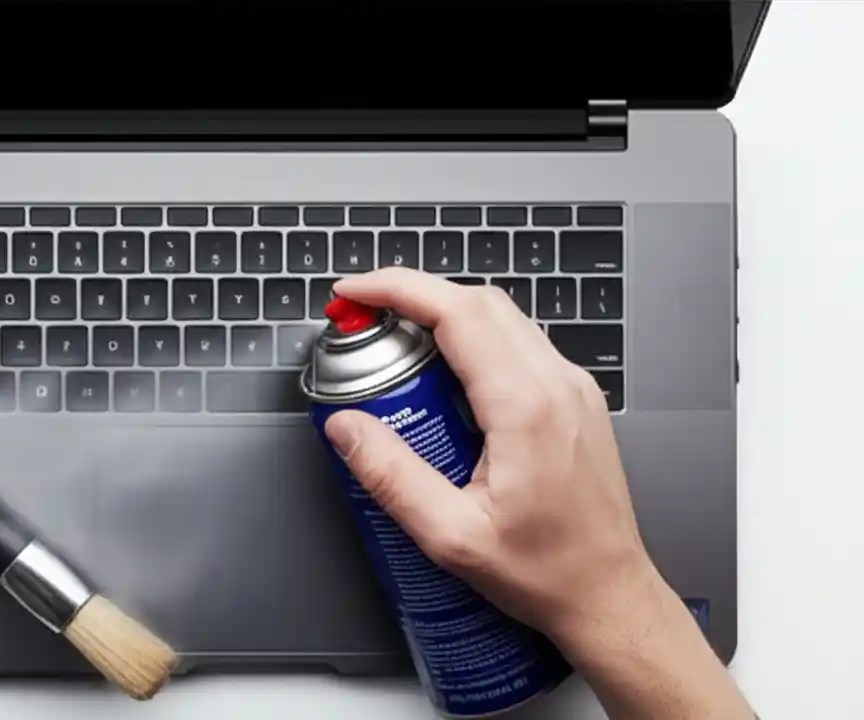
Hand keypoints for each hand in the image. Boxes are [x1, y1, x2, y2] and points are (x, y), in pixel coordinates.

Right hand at [324, 268, 751, 718]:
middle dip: (413, 295)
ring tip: (395, 346)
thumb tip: (345, 427)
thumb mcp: (451, 535)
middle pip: (478, 302)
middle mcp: (556, 385)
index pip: (457, 313)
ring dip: (444, 315)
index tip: (354, 293)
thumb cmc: (544, 572)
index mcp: (525, 408)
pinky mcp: (575, 400)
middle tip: (363, 318)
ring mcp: (572, 388)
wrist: (608, 595)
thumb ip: (390, 476)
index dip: (397, 289)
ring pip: (502, 318)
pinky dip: (473, 339)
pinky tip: (443, 376)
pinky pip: (519, 344)